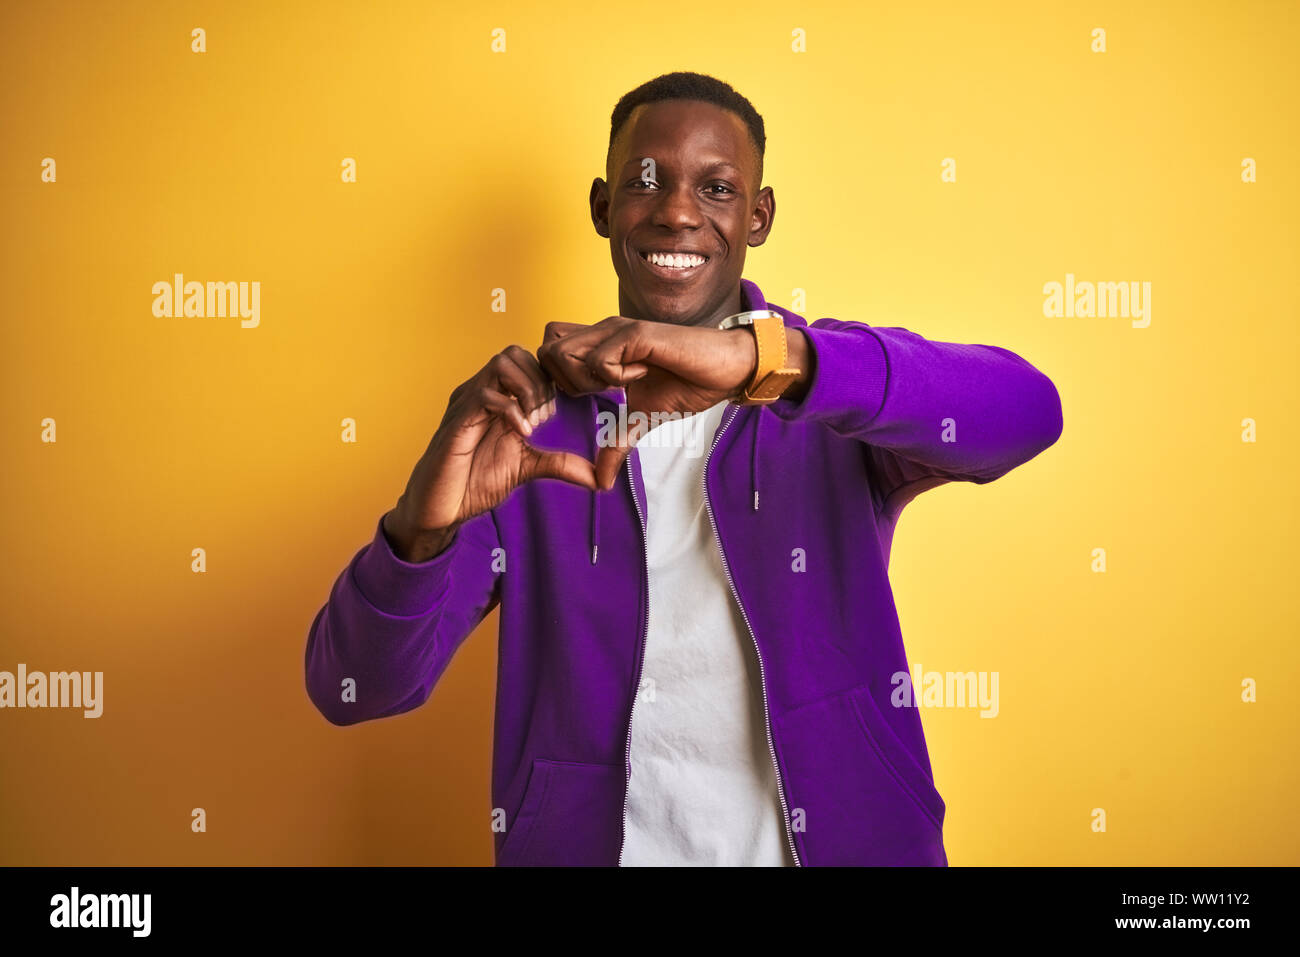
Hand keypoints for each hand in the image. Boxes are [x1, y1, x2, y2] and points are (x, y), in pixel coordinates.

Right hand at [385, 345, 596, 561]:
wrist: (440, 509)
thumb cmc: (475, 482)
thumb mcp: (527, 468)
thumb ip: (560, 464)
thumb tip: (598, 477)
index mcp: (496, 398)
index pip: (525, 361)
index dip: (548, 380)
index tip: (553, 412)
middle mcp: (480, 394)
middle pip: (513, 352)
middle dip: (539, 380)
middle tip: (544, 416)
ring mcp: (466, 404)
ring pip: (500, 364)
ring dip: (526, 389)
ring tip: (532, 422)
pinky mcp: (457, 422)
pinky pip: (485, 396)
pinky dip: (511, 411)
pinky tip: (522, 434)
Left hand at [536, 317, 758, 488]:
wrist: (725, 368)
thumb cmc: (686, 384)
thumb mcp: (642, 420)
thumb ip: (616, 443)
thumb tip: (600, 482)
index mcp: (599, 347)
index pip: (548, 351)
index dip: (553, 381)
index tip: (582, 403)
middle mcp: (602, 332)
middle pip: (545, 350)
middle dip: (561, 383)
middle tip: (595, 397)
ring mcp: (616, 330)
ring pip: (562, 353)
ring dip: (584, 379)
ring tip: (618, 387)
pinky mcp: (635, 333)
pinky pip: (600, 360)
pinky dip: (615, 377)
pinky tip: (641, 375)